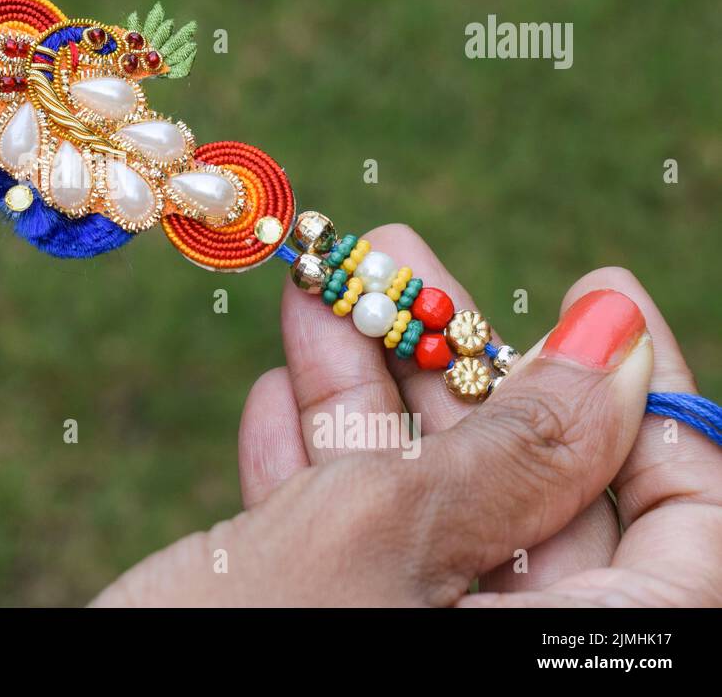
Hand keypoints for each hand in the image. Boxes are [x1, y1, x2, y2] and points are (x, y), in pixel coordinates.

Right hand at [93, 226, 721, 605]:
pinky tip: (274, 390)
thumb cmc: (232, 657)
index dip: (655, 404)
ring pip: (422, 503)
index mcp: (563, 659)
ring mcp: (402, 644)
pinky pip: (342, 543)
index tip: (597, 294)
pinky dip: (309, 462)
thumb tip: (617, 342)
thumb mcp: (384, 547)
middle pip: (532, 492)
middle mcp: (500, 658)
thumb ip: (514, 452)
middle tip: (401, 251)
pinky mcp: (317, 634)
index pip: (685, 529)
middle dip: (458, 359)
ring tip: (321, 281)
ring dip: (365, 387)